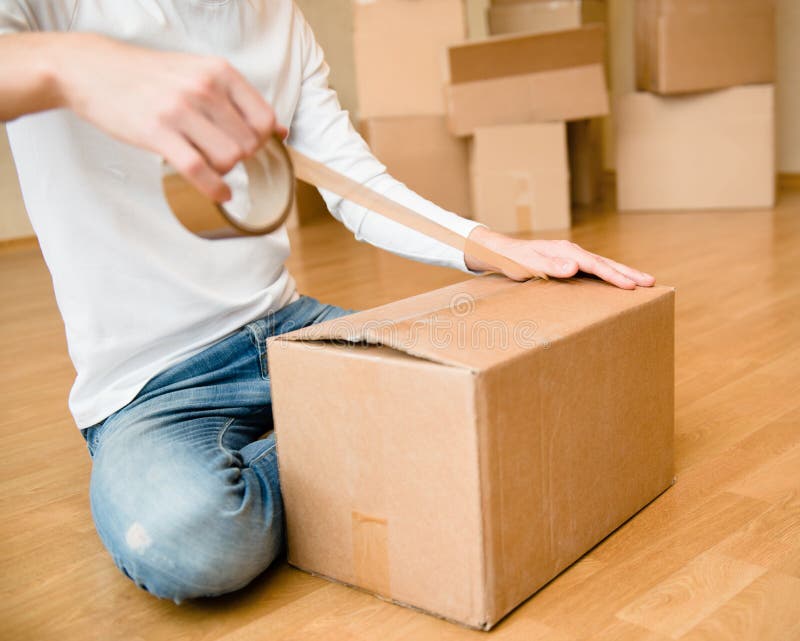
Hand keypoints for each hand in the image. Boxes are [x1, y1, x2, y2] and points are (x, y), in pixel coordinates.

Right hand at [56, 33, 285, 200]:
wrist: (91, 69)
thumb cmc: (150, 76)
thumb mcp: (199, 73)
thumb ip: (239, 100)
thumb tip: (281, 132)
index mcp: (218, 71)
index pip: (264, 119)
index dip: (262, 140)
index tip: (248, 145)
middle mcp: (203, 88)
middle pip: (249, 144)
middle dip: (241, 158)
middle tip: (222, 155)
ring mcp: (180, 110)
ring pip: (229, 158)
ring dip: (225, 171)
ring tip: (209, 163)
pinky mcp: (158, 133)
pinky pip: (200, 171)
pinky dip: (215, 189)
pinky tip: (219, 194)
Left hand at [465, 226, 654, 289]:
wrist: (502, 252)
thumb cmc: (514, 261)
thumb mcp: (528, 265)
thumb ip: (550, 266)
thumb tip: (575, 267)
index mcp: (566, 252)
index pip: (596, 265)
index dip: (614, 276)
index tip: (632, 285)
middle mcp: (572, 252)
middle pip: (605, 262)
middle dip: (628, 272)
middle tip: (651, 282)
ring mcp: (571, 257)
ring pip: (602, 264)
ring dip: (623, 273)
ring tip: (643, 282)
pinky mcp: (569, 263)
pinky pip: (594, 269)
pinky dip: (609, 274)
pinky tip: (616, 283)